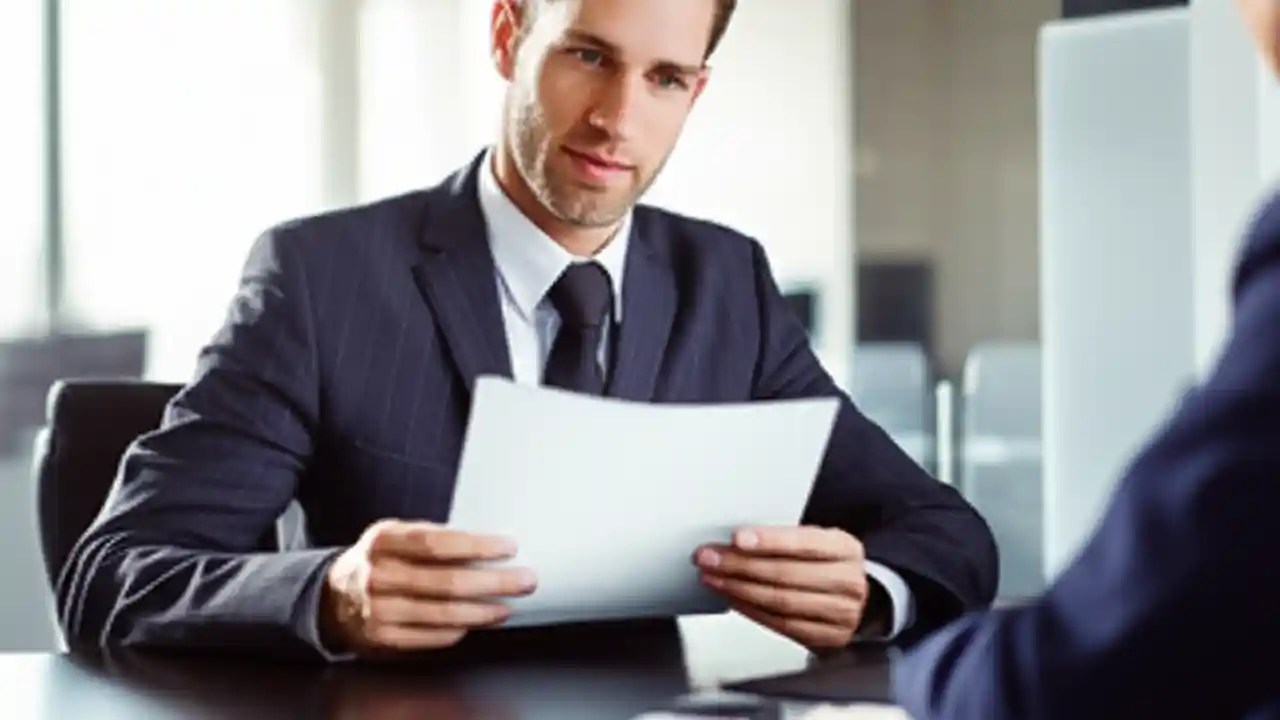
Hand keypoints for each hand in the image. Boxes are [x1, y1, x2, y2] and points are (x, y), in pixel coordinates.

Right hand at [320, 519, 536, 654]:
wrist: (334, 596)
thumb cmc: (379, 560)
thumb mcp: (394, 534)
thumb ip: (430, 536)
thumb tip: (485, 543)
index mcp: (384, 541)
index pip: (438, 543)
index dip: (477, 546)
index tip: (509, 547)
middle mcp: (379, 575)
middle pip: (448, 582)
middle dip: (495, 582)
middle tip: (525, 579)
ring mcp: (379, 610)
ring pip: (444, 614)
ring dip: (484, 611)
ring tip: (507, 605)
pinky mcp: (383, 639)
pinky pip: (432, 637)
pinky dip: (460, 630)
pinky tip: (477, 622)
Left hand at [694, 526, 869, 649]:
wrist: (853, 601)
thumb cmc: (825, 566)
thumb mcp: (816, 542)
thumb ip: (784, 540)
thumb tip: (736, 540)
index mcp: (845, 548)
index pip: (805, 543)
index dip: (769, 541)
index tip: (737, 538)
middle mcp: (848, 581)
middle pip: (786, 574)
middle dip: (740, 565)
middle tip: (709, 558)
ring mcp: (841, 613)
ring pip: (781, 601)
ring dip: (739, 589)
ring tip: (713, 578)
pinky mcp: (827, 638)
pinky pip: (782, 625)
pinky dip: (752, 610)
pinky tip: (733, 598)